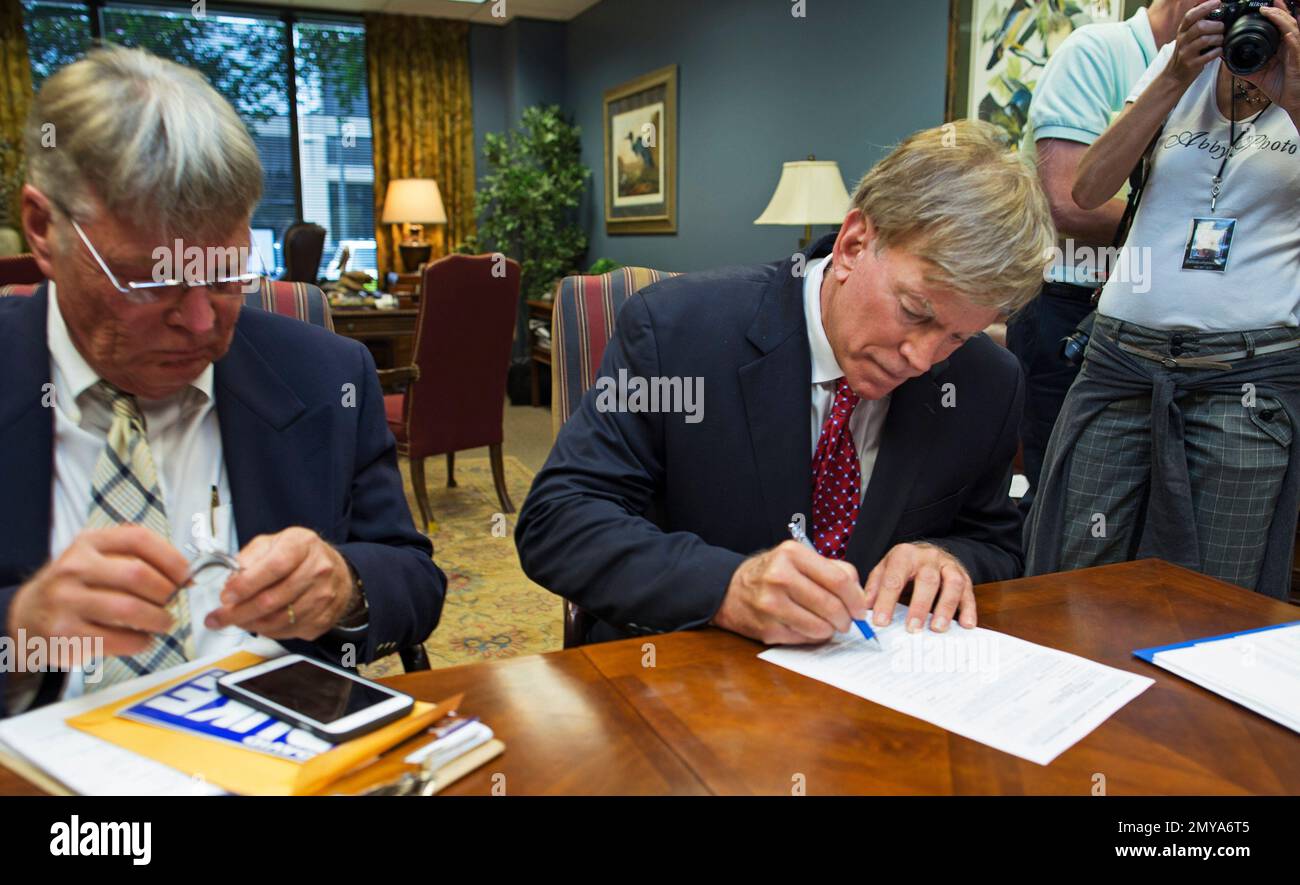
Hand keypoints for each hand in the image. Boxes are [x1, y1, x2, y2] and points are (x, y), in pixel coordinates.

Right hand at [6, 525, 186, 662]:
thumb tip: (187, 576)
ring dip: (159, 619)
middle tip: (173, 602)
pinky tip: (143, 638)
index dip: (171, 558)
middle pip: (138, 575)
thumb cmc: (77, 587)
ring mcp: (66, 601)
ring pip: (130, 609)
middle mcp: (74, 568)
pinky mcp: (66, 634)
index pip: (138, 539)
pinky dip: (141, 641)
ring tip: (163, 622)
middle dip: (167, 592)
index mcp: (88, 543)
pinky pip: (118, 639)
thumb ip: (138, 559)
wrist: (27, 617)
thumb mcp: (97, 559)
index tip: (186, 575)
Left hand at [206, 527, 354, 640]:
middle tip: (218, 617)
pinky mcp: (324, 618)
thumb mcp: (274, 542)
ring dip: (250, 624)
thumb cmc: (301, 555)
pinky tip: (258, 623)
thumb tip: (231, 580)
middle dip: (238, 612)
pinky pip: (288, 632)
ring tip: (235, 621)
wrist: (337, 572)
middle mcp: (318, 570)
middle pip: (272, 599)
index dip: (246, 584)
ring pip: (278, 620)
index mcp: (303, 545)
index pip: (273, 567)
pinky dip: (268, 631)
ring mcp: (323, 597)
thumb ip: (250, 557)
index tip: (226, 596)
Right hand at [713, 541, 866, 644]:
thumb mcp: (797, 559)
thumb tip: (859, 596)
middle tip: (847, 621)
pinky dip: (812, 636)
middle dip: (846, 619)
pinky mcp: (767, 629)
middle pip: (831, 606)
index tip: (860, 608)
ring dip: (830, 630)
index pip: (838, 580)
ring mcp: (771, 605)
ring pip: (820, 627)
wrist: (729, 590)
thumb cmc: (770, 573)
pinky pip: (804, 639)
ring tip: (827, 624)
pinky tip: (806, 626)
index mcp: (791, 554)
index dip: (856, 598)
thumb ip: (831, 570)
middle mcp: (779, 577)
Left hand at [863, 542, 975, 633]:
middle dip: (919, 606)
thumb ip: (875, 586)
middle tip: (912, 629)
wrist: (928, 552)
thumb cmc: (904, 566)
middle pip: (926, 580)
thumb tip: (864, 606)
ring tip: (937, 629)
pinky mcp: (964, 575)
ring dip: (946, 608)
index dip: (886, 601)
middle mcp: (928, 557)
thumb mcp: (885, 569)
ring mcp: (948, 565)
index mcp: (904, 554)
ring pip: (952, 584)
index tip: (881, 622)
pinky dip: (968, 609)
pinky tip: (966, 624)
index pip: (894, 579)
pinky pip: (968, 592)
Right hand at [1161, 0, 1225, 84]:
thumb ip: (1198, 26)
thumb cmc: (1185, 54)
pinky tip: (1219, 50)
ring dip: (1218, 38)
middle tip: (1222, 28)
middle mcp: (1182, 41)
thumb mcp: (1187, 38)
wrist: (1174, 75)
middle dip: (1216, 25)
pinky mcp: (1191, 64)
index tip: (1217, 2)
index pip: (1191, 16)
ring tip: (1220, 40)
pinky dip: (1218, 51)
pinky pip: (1208, 56)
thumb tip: (1216, 13)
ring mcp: (1186, 53)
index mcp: (1182, 31)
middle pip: (1200, 27)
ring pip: (1205, 40)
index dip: (1204, 7)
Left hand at [1238, 0, 1299, 115]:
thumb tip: (1227, 62)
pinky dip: (1290, 39)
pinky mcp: (1298, 60)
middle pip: (1285, 23)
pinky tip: (1285, 33)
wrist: (1293, 101)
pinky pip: (1295, 46)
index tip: (1262, 6)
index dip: (1273, 15)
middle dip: (1277, 11)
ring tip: (1270, 11)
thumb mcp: (1258, 75)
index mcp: (1281, 47)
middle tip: (1266, 2)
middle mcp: (1290, 46)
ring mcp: (1295, 51)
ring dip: (1280, 19)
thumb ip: (1244, 68)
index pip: (1278, 27)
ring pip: (1291, 29)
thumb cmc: (1282, 87)